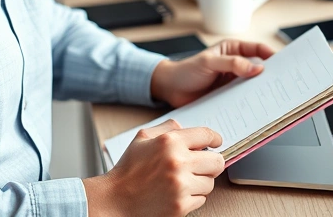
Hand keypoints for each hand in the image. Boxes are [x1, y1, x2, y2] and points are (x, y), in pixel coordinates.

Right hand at [83, 119, 223, 216]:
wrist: (115, 200)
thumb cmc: (128, 170)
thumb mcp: (143, 138)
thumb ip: (167, 128)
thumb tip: (188, 128)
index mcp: (169, 142)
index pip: (206, 135)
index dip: (215, 139)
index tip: (216, 143)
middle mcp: (178, 162)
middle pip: (217, 161)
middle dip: (211, 163)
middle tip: (203, 166)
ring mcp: (180, 185)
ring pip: (210, 182)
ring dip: (200, 182)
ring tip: (182, 181)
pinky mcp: (181, 206)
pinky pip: (201, 199)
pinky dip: (192, 197)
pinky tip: (177, 193)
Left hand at [150, 39, 275, 107]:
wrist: (170, 89)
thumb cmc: (186, 70)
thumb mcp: (209, 62)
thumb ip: (232, 63)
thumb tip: (257, 67)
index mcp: (233, 50)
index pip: (258, 50)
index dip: (272, 56)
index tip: (283, 64)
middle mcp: (236, 65)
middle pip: (259, 69)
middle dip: (270, 76)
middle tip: (282, 84)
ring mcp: (233, 82)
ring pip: (253, 86)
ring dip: (261, 91)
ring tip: (272, 99)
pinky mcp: (229, 97)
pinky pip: (243, 99)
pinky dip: (250, 103)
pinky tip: (256, 109)